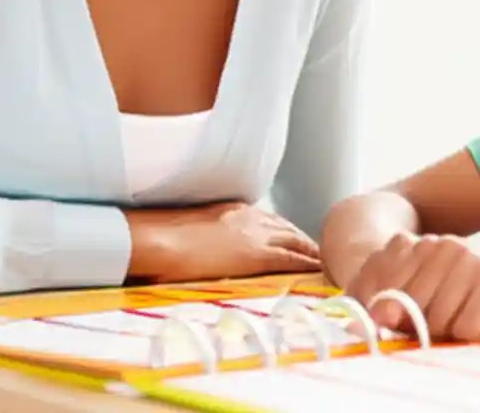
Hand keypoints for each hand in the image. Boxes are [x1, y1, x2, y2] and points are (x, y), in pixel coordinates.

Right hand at [125, 202, 321, 283]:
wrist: (155, 239)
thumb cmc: (158, 237)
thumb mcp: (188, 227)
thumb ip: (205, 233)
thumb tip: (204, 246)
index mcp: (232, 209)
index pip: (268, 220)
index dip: (283, 232)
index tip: (292, 241)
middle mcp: (249, 217)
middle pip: (287, 228)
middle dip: (303, 240)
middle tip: (317, 253)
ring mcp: (255, 234)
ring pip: (295, 241)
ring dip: (311, 251)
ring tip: (324, 262)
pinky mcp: (257, 254)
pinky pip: (292, 258)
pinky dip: (308, 264)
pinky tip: (318, 270)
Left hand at [346, 233, 479, 341]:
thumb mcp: (439, 295)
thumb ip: (405, 303)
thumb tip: (375, 319)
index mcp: (430, 245)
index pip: (386, 282)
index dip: (385, 311)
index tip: (394, 324)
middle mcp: (448, 247)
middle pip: (410, 306)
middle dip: (425, 325)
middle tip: (452, 319)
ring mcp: (471, 263)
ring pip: (436, 320)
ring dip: (452, 331)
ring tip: (472, 316)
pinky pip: (464, 328)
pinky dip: (475, 334)